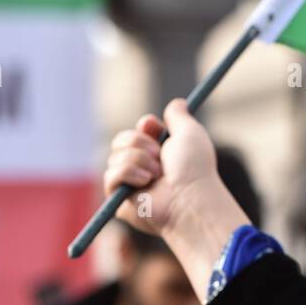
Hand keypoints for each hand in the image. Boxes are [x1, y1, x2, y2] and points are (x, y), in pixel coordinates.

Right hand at [104, 98, 224, 236]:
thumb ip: (180, 116)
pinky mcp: (120, 201)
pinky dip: (128, 174)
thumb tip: (179, 102)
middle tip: (159, 154)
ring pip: (115, 156)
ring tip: (158, 174)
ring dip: (138, 160)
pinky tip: (146, 182)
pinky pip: (110, 175)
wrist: (189, 197)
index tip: (153, 125)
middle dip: (139, 143)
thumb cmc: (195, 167)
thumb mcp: (190, 133)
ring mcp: (131, 185)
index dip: (144, 128)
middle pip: (121, 140)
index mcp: (160, 154)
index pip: (138, 133)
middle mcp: (144, 169)